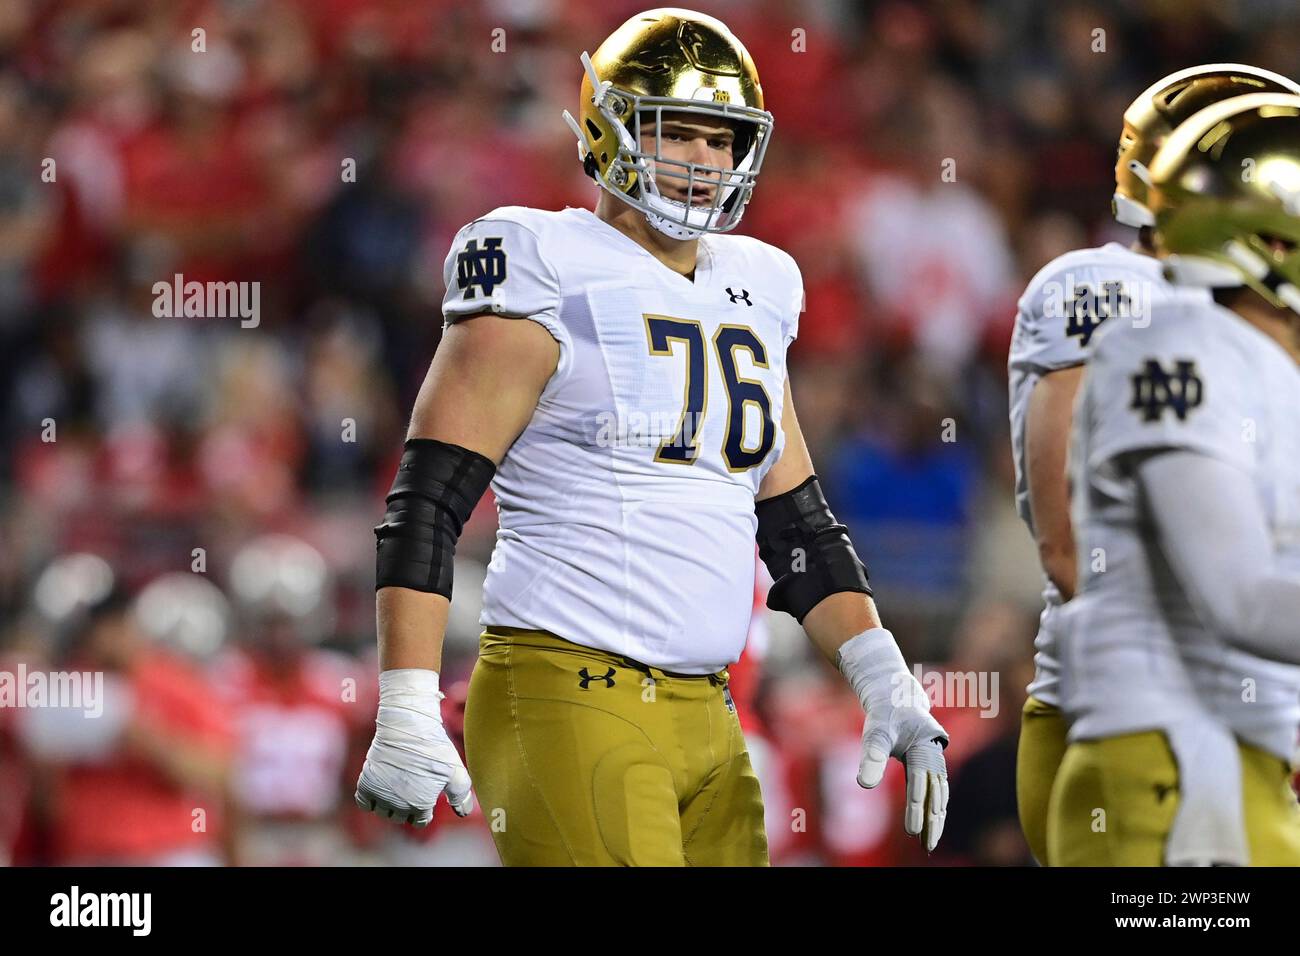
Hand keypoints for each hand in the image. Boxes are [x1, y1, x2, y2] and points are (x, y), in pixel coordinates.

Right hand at [354, 669, 474, 826]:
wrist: (407, 725)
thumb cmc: (434, 747)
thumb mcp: (456, 771)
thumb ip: (460, 795)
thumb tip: (463, 814)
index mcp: (420, 805)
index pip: (420, 821)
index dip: (424, 810)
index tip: (424, 794)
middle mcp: (398, 805)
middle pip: (401, 817)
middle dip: (407, 807)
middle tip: (411, 786)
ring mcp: (381, 795)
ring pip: (383, 812)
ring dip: (389, 804)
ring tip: (397, 784)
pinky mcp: (366, 783)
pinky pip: (364, 803)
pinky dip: (370, 799)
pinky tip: (381, 785)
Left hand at [836, 629, 949, 851]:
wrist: (897, 697)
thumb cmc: (884, 716)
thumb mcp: (874, 731)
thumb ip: (871, 757)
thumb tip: (863, 786)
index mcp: (924, 745)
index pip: (920, 782)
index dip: (916, 807)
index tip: (911, 832)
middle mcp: (935, 754)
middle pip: (936, 792)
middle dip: (933, 821)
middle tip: (928, 846)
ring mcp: (936, 760)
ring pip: (939, 794)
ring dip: (936, 818)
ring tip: (930, 843)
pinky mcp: (931, 765)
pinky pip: (936, 791)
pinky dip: (935, 809)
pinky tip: (930, 826)